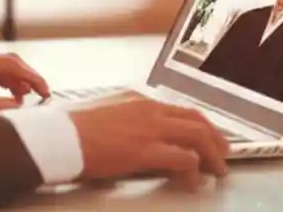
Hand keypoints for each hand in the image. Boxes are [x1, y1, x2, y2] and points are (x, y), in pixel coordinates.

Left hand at [0, 48, 49, 111]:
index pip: (8, 63)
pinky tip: (3, 89)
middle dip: (26, 76)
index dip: (31, 76)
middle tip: (40, 96)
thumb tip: (11, 105)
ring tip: (24, 96)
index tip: (44, 91)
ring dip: (14, 78)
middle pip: (6, 60)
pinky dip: (0, 77)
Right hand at [67, 92, 228, 188]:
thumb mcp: (105, 116)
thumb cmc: (73, 130)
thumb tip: (137, 138)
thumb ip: (126, 123)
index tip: (206, 136)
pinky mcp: (148, 150)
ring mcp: (151, 128)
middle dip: (214, 138)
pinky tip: (194, 182)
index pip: (179, 110)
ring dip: (212, 154)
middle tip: (222, 152)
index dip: (199, 125)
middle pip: (195, 120)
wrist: (60, 137)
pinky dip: (195, 172)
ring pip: (197, 136)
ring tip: (217, 169)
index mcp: (139, 102)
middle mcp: (149, 110)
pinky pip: (184, 160)